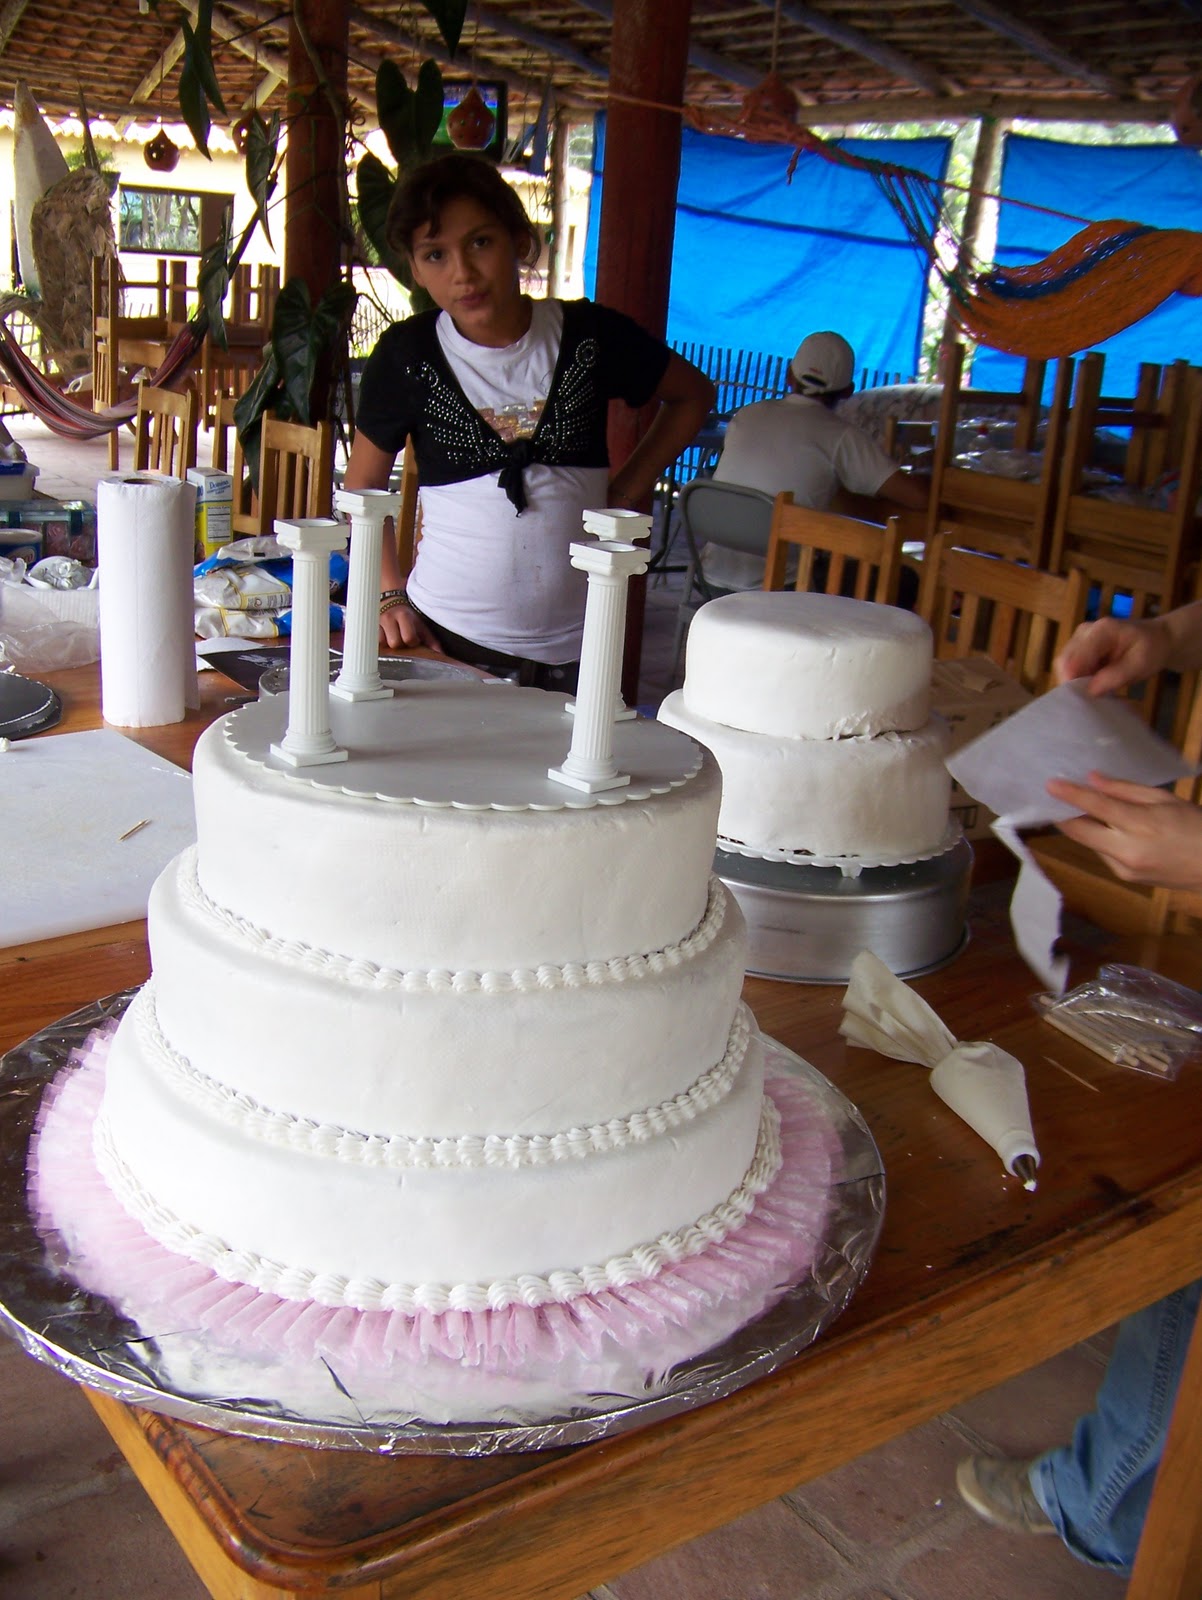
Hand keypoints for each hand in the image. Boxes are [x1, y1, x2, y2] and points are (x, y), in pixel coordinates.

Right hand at [378, 601, 439, 652]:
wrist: (390, 600)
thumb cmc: (407, 616)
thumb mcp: (420, 624)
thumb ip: (430, 639)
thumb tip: (440, 654)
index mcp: (403, 616)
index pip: (409, 638)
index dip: (412, 642)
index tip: (412, 639)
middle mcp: (389, 617)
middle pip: (394, 642)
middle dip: (399, 644)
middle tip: (401, 639)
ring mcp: (377, 621)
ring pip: (382, 642)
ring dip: (388, 644)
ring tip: (391, 638)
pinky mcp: (369, 625)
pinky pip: (373, 640)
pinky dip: (378, 642)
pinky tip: (383, 638)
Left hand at [1046, 771, 1201, 891]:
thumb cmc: (1196, 825)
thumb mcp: (1165, 799)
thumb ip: (1125, 790)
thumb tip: (1093, 780)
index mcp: (1142, 825)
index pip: (1097, 807)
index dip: (1071, 795)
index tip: (1050, 784)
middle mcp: (1128, 850)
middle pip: (1080, 832)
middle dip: (1062, 815)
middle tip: (1052, 799)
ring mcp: (1124, 868)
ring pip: (1089, 843)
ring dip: (1081, 826)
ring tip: (1079, 808)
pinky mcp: (1125, 878)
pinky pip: (1103, 853)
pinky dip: (1099, 838)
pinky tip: (1106, 828)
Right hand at [1054, 616, 1170, 696]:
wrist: (1157, 638)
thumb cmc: (1152, 649)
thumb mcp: (1141, 665)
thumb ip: (1116, 676)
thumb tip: (1090, 691)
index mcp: (1101, 631)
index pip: (1075, 657)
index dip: (1073, 680)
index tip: (1081, 700)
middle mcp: (1085, 631)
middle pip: (1064, 661)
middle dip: (1072, 682)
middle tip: (1087, 700)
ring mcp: (1079, 638)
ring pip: (1064, 665)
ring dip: (1075, 681)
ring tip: (1092, 692)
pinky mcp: (1079, 647)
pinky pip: (1070, 666)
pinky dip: (1078, 678)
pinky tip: (1092, 684)